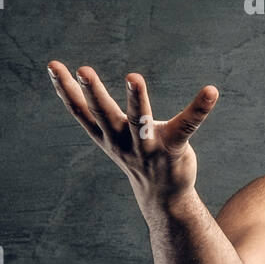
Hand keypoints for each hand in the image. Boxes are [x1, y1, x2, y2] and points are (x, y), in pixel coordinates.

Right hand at [46, 61, 218, 201]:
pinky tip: (210, 91)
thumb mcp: (111, 134)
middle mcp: (122, 141)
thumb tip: (77, 79)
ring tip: (133, 78)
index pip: (80, 110)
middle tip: (84, 70)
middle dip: (93, 91)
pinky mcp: (174, 148)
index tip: (53, 66)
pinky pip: (187, 125)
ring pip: (138, 121)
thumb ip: (96, 112)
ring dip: (135, 99)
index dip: (66, 89)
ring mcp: (147, 147)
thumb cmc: (136, 155)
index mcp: (106, 135)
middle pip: (104, 114)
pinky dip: (200, 108)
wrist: (162, 197)